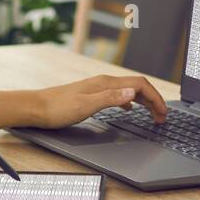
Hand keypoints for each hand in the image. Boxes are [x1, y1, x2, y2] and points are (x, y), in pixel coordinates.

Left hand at [33, 74, 167, 128]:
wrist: (35, 108)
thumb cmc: (57, 108)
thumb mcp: (86, 106)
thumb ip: (111, 98)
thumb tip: (134, 93)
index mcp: (105, 83)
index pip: (139, 85)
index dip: (155, 98)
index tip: (163, 113)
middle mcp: (103, 82)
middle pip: (136, 86)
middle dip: (153, 100)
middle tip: (162, 117)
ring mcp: (97, 88)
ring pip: (128, 91)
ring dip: (143, 101)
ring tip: (151, 114)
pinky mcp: (91, 95)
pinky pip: (118, 95)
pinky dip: (130, 102)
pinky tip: (128, 109)